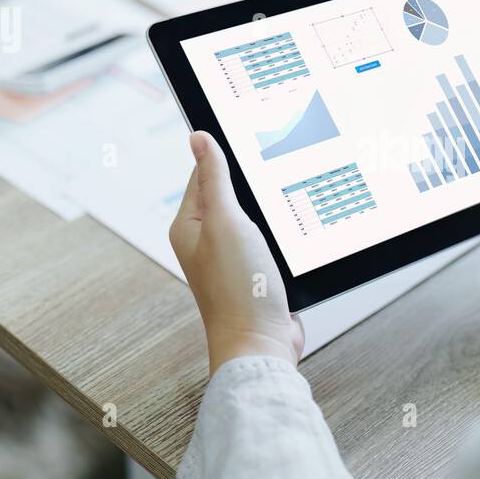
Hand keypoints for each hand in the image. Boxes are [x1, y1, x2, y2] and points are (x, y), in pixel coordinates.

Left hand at [170, 132, 303, 374]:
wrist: (262, 342)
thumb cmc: (238, 289)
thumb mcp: (225, 221)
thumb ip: (214, 177)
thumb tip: (198, 137)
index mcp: (189, 225)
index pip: (204, 174)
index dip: (226, 157)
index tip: (250, 142)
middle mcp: (207, 240)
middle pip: (231, 194)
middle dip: (253, 186)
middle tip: (272, 175)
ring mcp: (232, 257)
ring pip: (254, 217)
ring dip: (269, 212)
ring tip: (281, 208)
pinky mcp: (256, 271)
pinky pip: (268, 240)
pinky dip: (280, 235)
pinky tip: (290, 234)